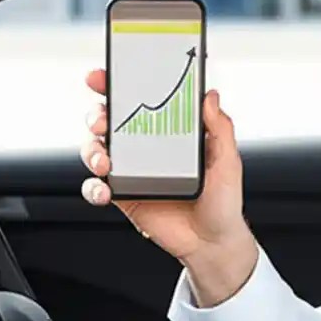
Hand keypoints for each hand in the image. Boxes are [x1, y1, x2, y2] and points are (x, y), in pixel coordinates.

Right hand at [80, 69, 256, 303]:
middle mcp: (146, 146)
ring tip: (105, 162)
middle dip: (97, 113)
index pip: (141, 100)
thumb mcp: (228, 161)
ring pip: (96, 149)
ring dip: (92, 150)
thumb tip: (210, 96)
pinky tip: (104, 191)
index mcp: (170, 131)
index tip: (104, 76)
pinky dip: (93, 187)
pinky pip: (95, 186)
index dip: (118, 85)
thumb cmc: (223, 201)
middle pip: (110, 120)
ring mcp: (131, 170)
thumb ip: (220, 128)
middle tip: (102, 120)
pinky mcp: (122, 195)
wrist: (212, 243)